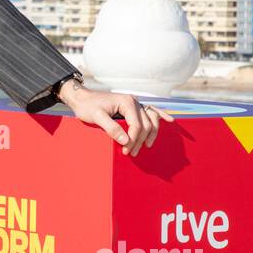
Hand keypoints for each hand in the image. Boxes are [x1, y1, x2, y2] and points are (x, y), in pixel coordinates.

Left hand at [58, 79, 174, 155]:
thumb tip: (126, 140)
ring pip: (152, 119)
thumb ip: (111, 128)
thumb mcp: (96, 117)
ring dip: (151, 133)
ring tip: (146, 146)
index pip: (137, 125)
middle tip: (130, 153)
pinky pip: (151, 111)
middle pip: (146, 124)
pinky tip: (170, 120)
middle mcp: (134, 101)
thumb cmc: (87, 106)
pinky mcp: (133, 107)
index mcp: (127, 102)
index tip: (125, 151)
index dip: (133, 140)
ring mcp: (135, 103)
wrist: (82, 98)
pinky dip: (161, 115)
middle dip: (140, 140)